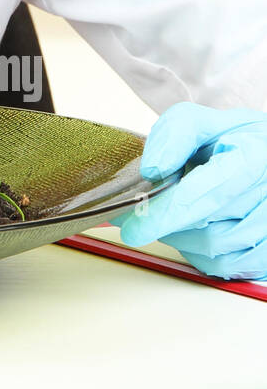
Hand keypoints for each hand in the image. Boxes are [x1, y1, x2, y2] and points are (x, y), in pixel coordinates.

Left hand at [110, 103, 266, 281]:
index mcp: (253, 156)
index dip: (165, 214)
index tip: (135, 226)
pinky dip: (202, 254)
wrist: (260, 151)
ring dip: (182, 238)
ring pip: (216, 250)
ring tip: (171, 216)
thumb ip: (174, 136)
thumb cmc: (230, 139)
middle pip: (208, 228)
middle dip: (167, 225)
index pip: (205, 194)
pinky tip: (194, 231)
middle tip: (140, 217)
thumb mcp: (198, 122)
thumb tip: (153, 169)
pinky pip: (229, 266)